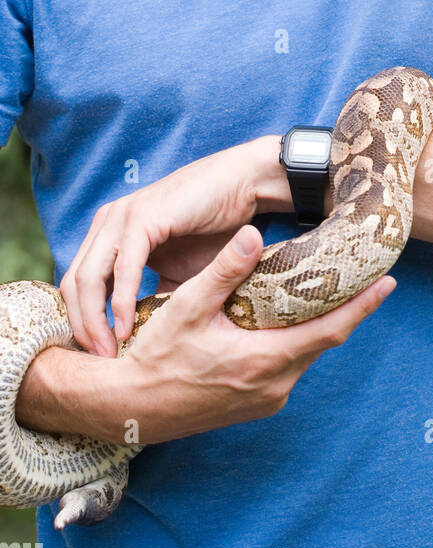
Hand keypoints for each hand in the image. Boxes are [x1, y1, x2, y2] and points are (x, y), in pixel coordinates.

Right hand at [19, 227, 395, 444]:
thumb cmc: (154, 354)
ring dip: (318, 326)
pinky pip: (288, 368)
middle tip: (366, 277)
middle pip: (323, 341)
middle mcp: (273, 386)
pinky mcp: (253, 404)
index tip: (390, 282)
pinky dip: (296, 343)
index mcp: (264, 361)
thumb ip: (225, 270)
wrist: (127, 406)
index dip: (363, 306)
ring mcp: (265, 400)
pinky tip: (290, 321)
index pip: (331, 329)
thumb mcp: (187, 306)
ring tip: (331, 292)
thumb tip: (254, 233)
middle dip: (345, 310)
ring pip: (305, 354)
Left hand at [59, 135, 287, 355]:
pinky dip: (120, 300)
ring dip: (95, 320)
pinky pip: (123, 266)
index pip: (77, 283)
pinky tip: (126, 326)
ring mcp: (122, 216)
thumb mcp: (178, 273)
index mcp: (109, 232)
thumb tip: (139, 335)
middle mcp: (107, 221)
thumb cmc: (214, 230)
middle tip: (99, 360)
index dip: (82, 321)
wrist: (243, 187)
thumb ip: (153, 296)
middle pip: (73, 283)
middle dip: (82, 327)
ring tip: (109, 350)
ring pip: (88, 277)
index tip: (99, 354)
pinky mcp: (144, 217)